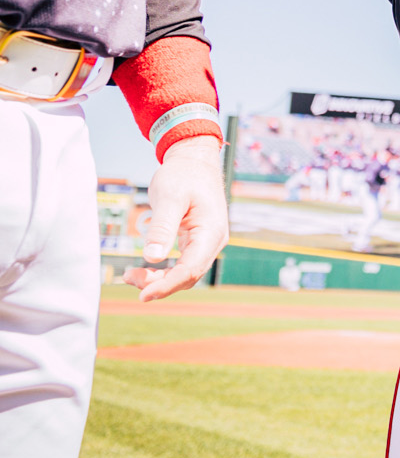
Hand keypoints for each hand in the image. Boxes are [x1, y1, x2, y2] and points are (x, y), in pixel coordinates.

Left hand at [123, 134, 228, 300]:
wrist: (194, 162)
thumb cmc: (183, 175)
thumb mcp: (169, 197)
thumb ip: (162, 227)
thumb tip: (152, 257)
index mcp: (211, 231)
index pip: (190, 268)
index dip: (167, 285)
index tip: (143, 295)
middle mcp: (213, 241)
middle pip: (188, 275)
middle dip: (159, 283)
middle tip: (128, 277)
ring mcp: (207, 242)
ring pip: (185, 272)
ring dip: (160, 279)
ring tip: (131, 274)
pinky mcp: (198, 242)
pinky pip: (182, 264)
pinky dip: (163, 270)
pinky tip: (144, 268)